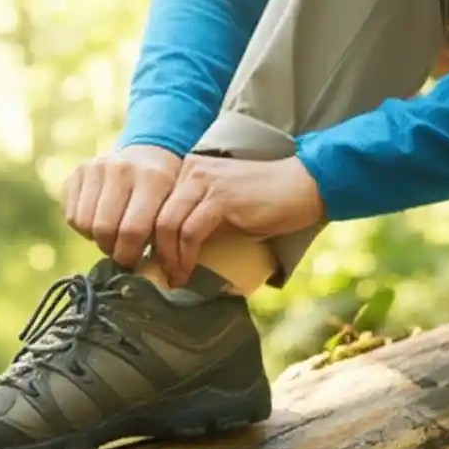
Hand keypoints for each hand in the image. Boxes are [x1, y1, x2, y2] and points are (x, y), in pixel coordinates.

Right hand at [64, 145, 181, 266]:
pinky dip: (84, 228)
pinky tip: (100, 222)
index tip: (135, 262)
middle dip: (112, 250)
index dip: (130, 254)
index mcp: (152, 178)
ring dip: (97, 239)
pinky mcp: (78, 172)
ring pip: (85, 223)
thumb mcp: (174, 207)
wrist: (148, 154)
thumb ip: (166, 236)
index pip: (132, 230)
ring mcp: (96, 167)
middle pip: (104, 228)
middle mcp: (121, 168)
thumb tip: (161, 277)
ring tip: (113, 237)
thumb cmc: (165, 192)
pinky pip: (72, 215)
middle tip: (122, 254)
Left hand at [155, 155, 323, 284]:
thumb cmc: (267, 202)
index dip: (145, 235)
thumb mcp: (222, 207)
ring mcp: (205, 182)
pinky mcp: (221, 198)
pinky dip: (184, 257)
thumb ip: (195, 220)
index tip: (147, 261)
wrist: (304, 186)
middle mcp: (191, 170)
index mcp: (188, 170)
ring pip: (167, 224)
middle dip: (148, 249)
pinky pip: (189, 232)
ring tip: (172, 278)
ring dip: (167, 257)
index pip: (153, 203)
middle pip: (152, 214)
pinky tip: (186, 272)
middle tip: (154, 274)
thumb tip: (168, 253)